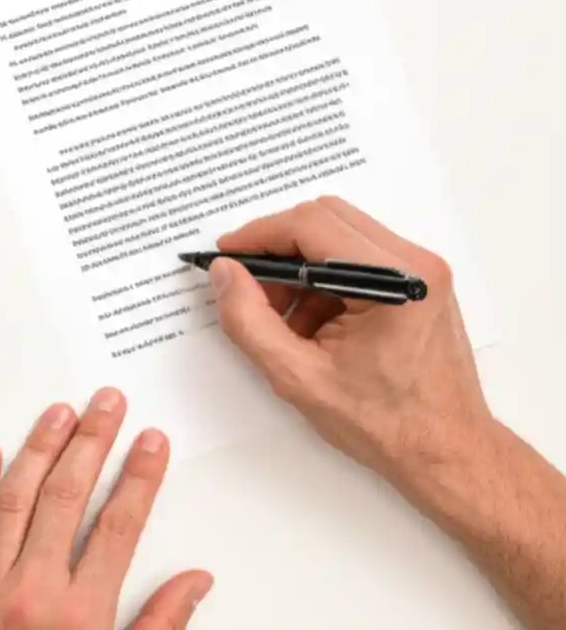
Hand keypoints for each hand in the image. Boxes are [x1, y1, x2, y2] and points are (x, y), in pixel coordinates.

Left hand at [0, 388, 212, 629]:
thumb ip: (158, 627)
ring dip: (38, 449)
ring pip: (13, 500)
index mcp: (79, 616)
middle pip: (66, 498)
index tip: (153, 442)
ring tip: (58, 413)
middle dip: (92, 443)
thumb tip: (194, 580)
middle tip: (108, 404)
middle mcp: (30, 593)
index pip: (119, 526)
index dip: (140, 478)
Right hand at [209, 196, 493, 489]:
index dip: (259, 234)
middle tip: (249, 289)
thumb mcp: (298, 377)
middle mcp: (416, 263)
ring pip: (339, 236)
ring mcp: (422, 270)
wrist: (446, 451)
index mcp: (395, 281)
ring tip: (283, 321)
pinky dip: (324, 282)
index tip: (225, 255)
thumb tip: (224, 272)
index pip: (311, 225)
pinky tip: (313, 326)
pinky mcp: (419, 283)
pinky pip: (358, 259)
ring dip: (300, 268)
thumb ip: (250, 320)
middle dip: (278, 249)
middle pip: (326, 218)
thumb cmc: (384, 424)